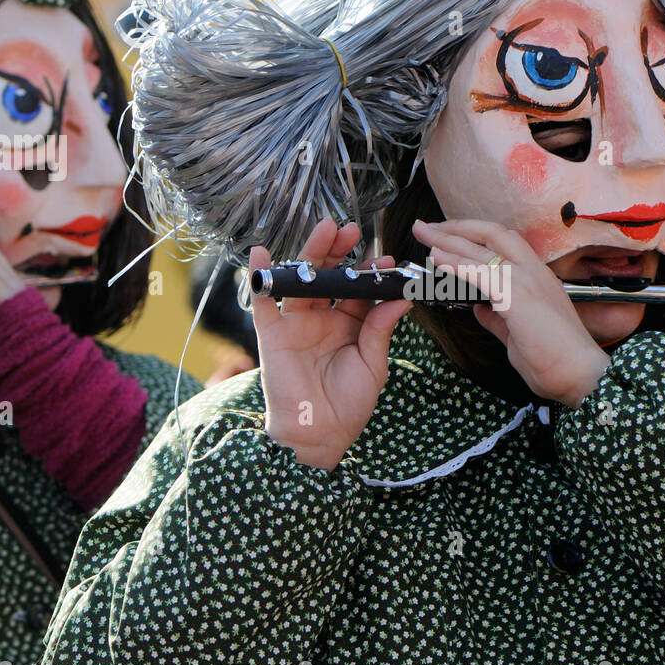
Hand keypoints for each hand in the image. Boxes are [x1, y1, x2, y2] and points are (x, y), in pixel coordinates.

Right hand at [252, 218, 412, 469]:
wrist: (318, 435)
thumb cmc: (349, 404)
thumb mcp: (373, 364)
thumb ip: (381, 328)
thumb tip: (403, 295)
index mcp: (351, 326)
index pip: (360, 290)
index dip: (371, 273)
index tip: (386, 259)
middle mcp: (323, 320)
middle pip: (331, 277)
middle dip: (341, 252)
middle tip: (353, 230)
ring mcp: (296, 324)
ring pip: (302, 281)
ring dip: (312, 253)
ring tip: (326, 230)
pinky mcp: (273, 334)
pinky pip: (263, 301)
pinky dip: (261, 277)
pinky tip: (261, 253)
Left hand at [412, 218, 609, 406]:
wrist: (582, 376)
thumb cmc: (557, 361)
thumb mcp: (518, 335)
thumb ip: (497, 319)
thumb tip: (479, 309)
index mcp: (536, 278)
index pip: (503, 244)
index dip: (473, 236)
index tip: (447, 237)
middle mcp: (534, 272)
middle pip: (492, 234)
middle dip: (456, 227)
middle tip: (427, 225)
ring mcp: (527, 280)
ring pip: (483, 248)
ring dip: (449, 239)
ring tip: (424, 233)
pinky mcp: (518, 295)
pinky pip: (480, 272)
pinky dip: (456, 263)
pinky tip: (437, 259)